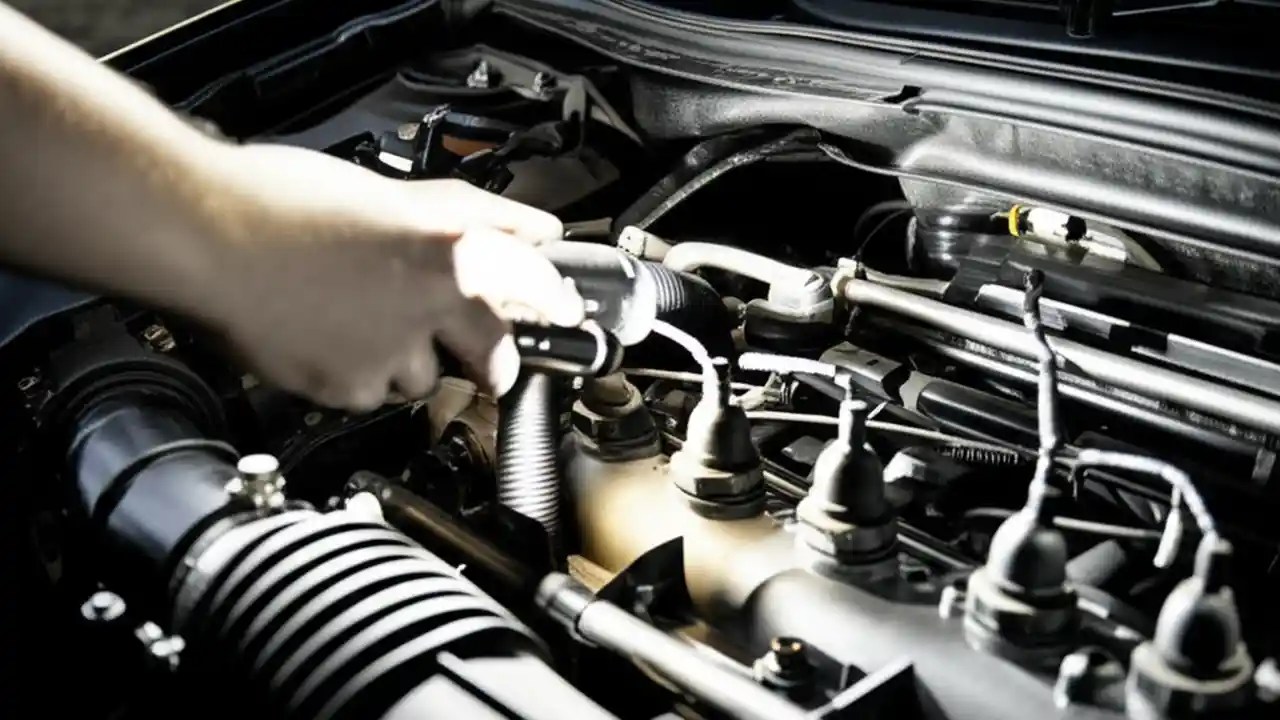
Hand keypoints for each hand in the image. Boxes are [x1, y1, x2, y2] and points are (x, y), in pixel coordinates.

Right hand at [193, 143, 582, 410]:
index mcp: (450, 250)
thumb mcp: (393, 194)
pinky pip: (370, 394)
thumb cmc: (281, 200)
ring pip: (422, 378)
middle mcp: (431, 308)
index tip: (562, 316)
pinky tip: (327, 336)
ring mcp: (388, 354)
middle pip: (492, 357)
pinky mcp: (345, 387)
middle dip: (488, 357)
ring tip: (361, 320)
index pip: (537, 289)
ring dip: (408, 359)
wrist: (202, 234)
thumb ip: (473, 215)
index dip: (554, 305)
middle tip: (476, 350)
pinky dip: (356, 374)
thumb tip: (531, 227)